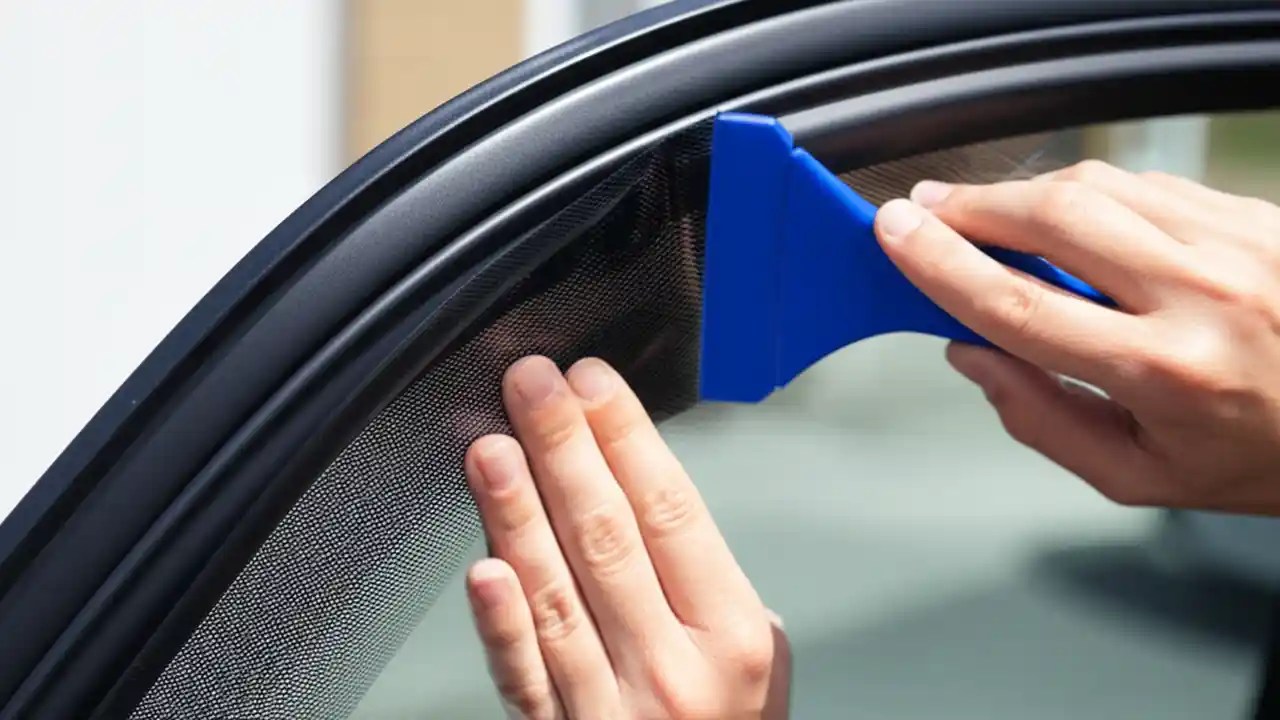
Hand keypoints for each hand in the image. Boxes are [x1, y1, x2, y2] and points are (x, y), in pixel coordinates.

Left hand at [464, 356, 789, 718]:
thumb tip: (648, 501)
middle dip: (566, 447)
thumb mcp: (759, 665)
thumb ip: (709, 588)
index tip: (594, 382)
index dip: (627, 438)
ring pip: (559, 593)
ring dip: (519, 512)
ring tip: (493, 446)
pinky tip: (484, 570)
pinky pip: (526, 677)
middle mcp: (676, 669)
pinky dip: (502, 624)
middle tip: (532, 383)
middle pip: (610, 535)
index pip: (673, 513)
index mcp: (733, 637)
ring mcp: (614, 709)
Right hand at [873, 160, 1279, 513]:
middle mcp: (1203, 295)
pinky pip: (1147, 182)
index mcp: (1165, 372)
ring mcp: (1235, 243)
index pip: (1019, 304)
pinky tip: (1070, 220)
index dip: (941, 264)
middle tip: (926, 213)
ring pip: (1098, 186)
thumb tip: (970, 353)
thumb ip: (1040, 420)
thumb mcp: (1138, 475)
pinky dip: (1090, 194)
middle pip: (1052, 219)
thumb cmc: (1261, 456)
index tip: (896, 235)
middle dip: (972, 207)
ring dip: (1024, 193)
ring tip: (988, 215)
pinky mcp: (1252, 214)